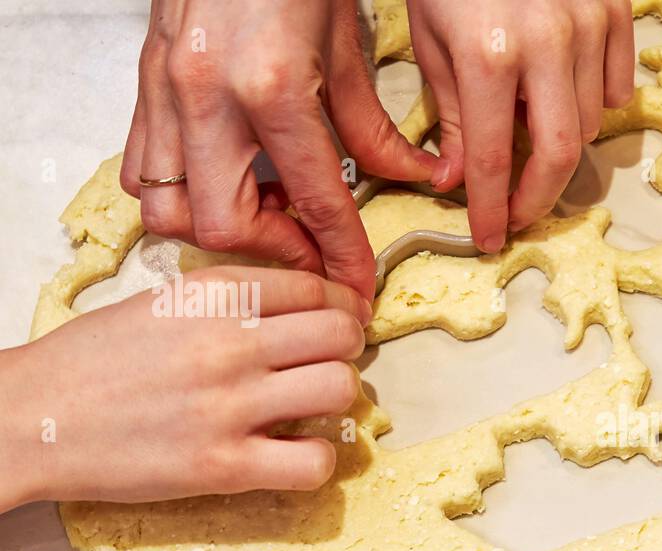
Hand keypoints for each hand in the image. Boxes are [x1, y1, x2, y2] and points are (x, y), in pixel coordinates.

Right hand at [0, 268, 367, 512]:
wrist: (29, 419)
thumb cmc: (92, 362)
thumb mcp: (160, 304)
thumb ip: (229, 301)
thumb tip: (300, 307)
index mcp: (212, 296)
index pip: (316, 289)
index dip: (339, 307)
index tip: (339, 321)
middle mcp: (228, 343)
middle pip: (342, 334)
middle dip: (347, 348)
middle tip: (327, 363)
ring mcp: (229, 406)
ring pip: (340, 388)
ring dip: (337, 400)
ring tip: (311, 407)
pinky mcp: (224, 466)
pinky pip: (315, 463)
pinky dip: (317, 461)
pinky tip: (293, 453)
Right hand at [121, 0, 437, 300]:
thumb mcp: (352, 49)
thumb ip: (377, 129)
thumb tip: (415, 180)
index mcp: (272, 86)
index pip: (312, 200)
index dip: (340, 254)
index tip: (357, 285)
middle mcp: (207, 94)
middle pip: (221, 225)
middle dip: (273, 249)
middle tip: (311, 248)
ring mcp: (165, 89)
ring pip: (166, 207)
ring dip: (220, 227)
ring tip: (267, 212)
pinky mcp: (145, 82)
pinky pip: (142, 169)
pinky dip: (183, 192)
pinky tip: (229, 178)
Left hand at [407, 0, 635, 252]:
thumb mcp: (432, 40)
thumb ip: (451, 116)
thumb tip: (459, 181)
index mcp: (488, 54)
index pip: (493, 159)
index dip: (491, 208)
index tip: (489, 236)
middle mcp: (545, 43)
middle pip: (560, 155)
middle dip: (539, 197)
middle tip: (520, 213)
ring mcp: (588, 25)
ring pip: (590, 122)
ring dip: (559, 138)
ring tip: (528, 124)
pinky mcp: (614, 10)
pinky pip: (616, 86)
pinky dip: (593, 102)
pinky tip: (561, 89)